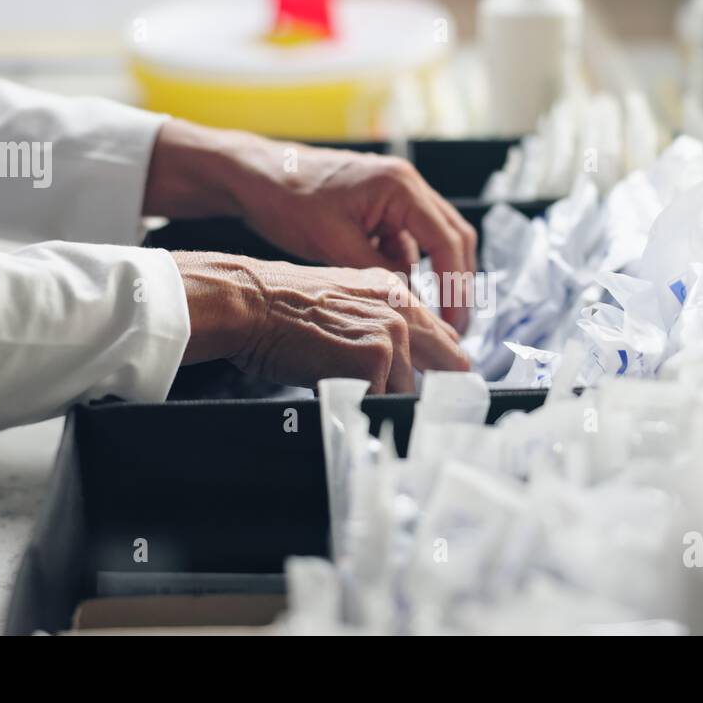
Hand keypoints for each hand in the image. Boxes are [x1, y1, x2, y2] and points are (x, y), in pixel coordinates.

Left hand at [144, 120, 477, 330]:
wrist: (255, 177)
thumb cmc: (287, 198)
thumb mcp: (334, 245)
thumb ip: (380, 276)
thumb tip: (412, 308)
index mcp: (399, 186)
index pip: (447, 241)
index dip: (457, 286)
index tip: (455, 321)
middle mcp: (405, 185)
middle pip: (452, 238)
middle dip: (457, 283)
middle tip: (454, 326)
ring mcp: (395, 196)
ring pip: (432, 243)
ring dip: (434, 277)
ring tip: (428, 318)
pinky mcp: (381, 209)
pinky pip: (406, 243)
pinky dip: (406, 270)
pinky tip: (394, 295)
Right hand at [172, 252, 468, 393]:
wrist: (250, 304)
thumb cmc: (278, 307)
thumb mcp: (340, 303)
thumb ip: (375, 324)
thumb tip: (396, 360)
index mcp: (393, 291)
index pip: (438, 333)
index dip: (444, 362)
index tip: (452, 379)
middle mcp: (400, 309)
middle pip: (441, 364)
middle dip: (433, 389)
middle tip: (438, 411)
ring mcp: (391, 334)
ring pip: (403, 391)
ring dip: (378, 400)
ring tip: (346, 389)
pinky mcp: (376, 360)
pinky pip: (378, 402)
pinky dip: (357, 406)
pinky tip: (333, 391)